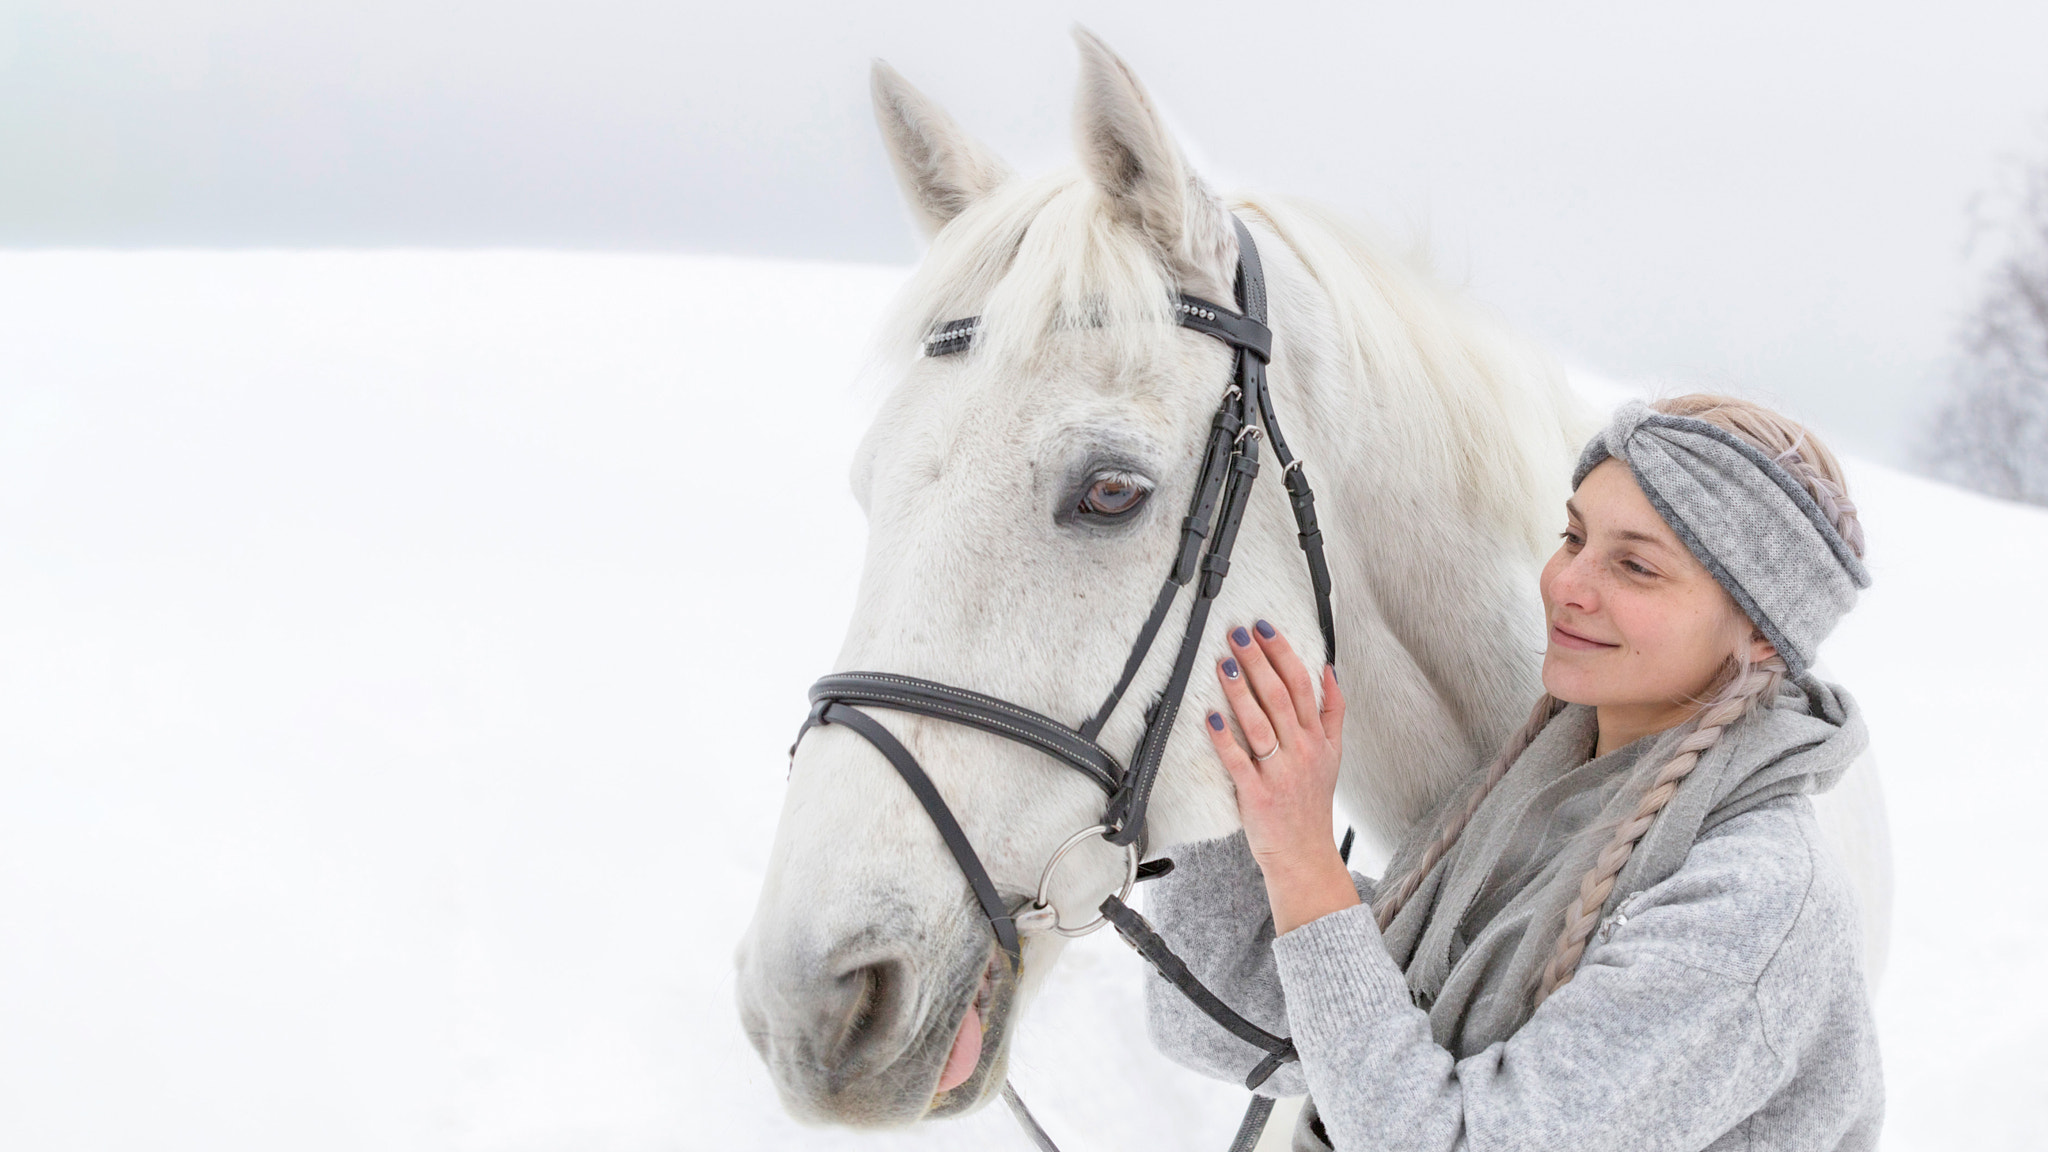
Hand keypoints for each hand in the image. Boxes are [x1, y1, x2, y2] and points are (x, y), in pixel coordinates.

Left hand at [1204, 620, 1356, 934]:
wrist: (1305, 855)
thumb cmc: (1312, 802)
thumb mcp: (1333, 755)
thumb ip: (1333, 712)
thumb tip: (1330, 670)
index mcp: (1318, 738)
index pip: (1303, 685)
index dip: (1283, 653)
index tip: (1264, 627)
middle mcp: (1301, 751)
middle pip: (1281, 697)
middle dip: (1259, 661)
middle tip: (1238, 633)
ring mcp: (1279, 773)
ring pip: (1259, 723)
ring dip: (1240, 690)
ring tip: (1224, 662)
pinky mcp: (1257, 795)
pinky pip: (1238, 761)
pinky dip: (1224, 738)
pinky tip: (1210, 716)